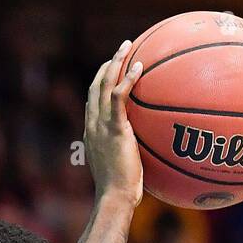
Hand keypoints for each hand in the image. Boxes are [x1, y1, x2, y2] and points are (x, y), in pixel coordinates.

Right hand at [85, 40, 144, 207]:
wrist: (115, 196)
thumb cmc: (123, 190)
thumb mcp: (124, 167)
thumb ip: (131, 152)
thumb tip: (150, 148)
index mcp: (92, 133)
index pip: (93, 101)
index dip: (101, 82)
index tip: (114, 70)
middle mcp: (92, 125)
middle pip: (95, 86)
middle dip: (107, 65)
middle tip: (122, 50)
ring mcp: (100, 125)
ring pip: (103, 85)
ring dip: (115, 62)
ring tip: (129, 46)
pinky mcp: (113, 127)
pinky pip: (119, 96)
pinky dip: (127, 79)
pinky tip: (139, 66)